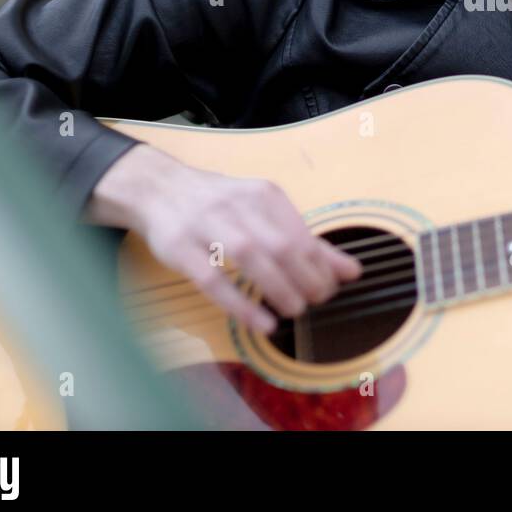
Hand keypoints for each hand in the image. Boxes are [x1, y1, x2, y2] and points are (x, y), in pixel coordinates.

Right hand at [90, 144, 362, 333]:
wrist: (159, 188)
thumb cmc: (222, 206)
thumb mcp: (266, 213)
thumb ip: (308, 243)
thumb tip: (353, 271)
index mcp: (264, 195)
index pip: (301, 233)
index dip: (322, 265)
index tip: (334, 287)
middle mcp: (237, 205)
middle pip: (280, 244)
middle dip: (307, 277)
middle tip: (319, 301)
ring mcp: (206, 225)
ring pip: (249, 257)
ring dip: (278, 288)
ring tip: (296, 311)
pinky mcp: (181, 248)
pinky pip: (213, 279)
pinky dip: (240, 304)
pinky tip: (262, 322)